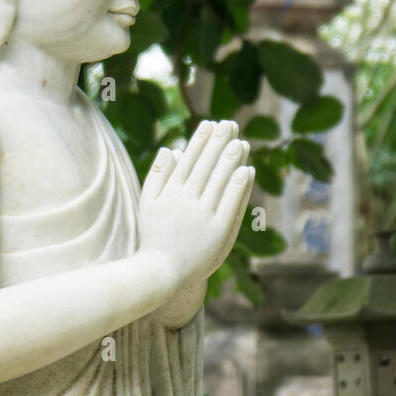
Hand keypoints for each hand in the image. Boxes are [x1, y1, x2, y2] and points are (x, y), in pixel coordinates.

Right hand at [139, 121, 253, 288]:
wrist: (161, 272)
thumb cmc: (154, 235)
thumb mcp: (148, 202)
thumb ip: (158, 175)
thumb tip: (172, 148)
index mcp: (170, 191)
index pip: (189, 158)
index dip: (201, 139)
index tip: (210, 123)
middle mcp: (187, 200)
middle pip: (207, 165)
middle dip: (219, 141)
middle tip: (230, 123)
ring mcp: (203, 216)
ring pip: (221, 180)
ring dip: (232, 159)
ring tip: (242, 142)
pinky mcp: (218, 231)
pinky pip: (232, 203)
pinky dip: (240, 186)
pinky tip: (247, 170)